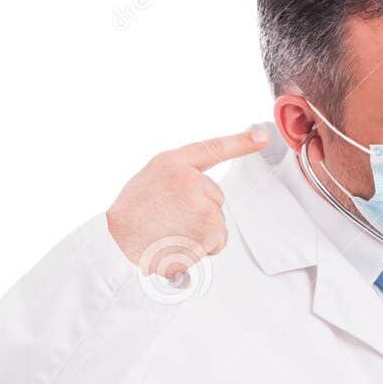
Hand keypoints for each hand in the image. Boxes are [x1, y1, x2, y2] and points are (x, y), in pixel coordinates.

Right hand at [106, 128, 268, 276]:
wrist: (120, 243)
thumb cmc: (133, 213)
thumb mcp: (153, 178)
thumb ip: (181, 176)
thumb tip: (205, 188)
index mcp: (174, 163)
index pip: (214, 148)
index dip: (241, 141)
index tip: (262, 136)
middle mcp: (192, 180)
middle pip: (215, 197)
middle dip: (199, 211)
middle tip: (170, 217)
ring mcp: (204, 204)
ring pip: (217, 221)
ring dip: (201, 232)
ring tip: (172, 231)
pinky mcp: (211, 229)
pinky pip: (218, 241)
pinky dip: (204, 248)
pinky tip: (180, 243)